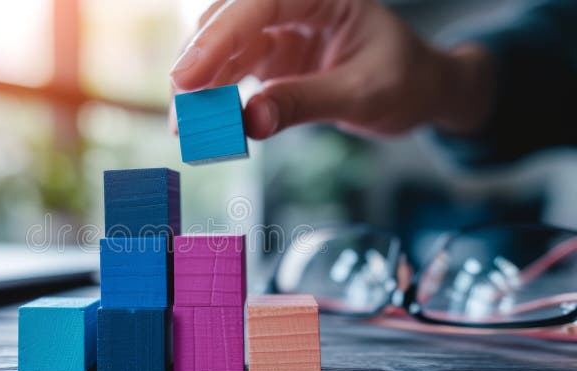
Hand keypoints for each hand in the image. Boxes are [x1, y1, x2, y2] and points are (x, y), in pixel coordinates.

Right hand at [169, 0, 494, 138]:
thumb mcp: (363, 94)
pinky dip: (214, 97)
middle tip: (181, 116)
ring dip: (199, 86)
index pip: (258, 4)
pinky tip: (205, 122)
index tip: (187, 79)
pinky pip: (230, 71)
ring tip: (187, 128)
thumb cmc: (405, 81)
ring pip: (221, 47)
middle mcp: (293, 4)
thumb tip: (250, 122)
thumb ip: (306, 102)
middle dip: (197, 66)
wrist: (419, 89)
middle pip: (227, 22)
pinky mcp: (269, 55)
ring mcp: (277, 28)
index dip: (217, 40)